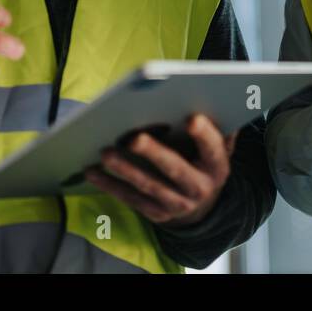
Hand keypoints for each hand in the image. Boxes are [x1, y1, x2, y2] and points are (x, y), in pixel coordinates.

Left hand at [84, 115, 237, 226]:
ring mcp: (177, 204)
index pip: (213, 148)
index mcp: (217, 166)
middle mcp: (199, 188)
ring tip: (105, 153)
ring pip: (148, 185)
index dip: (204, 134)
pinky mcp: (156, 213)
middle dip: (154, 153)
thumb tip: (213, 97)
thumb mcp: (218, 146)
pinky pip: (130, 198)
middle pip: (175, 168)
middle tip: (134, 138)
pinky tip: (93, 172)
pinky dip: (110, 185)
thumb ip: (218, 125)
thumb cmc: (204, 160)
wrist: (201, 205)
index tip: (191, 118)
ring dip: (125, 169)